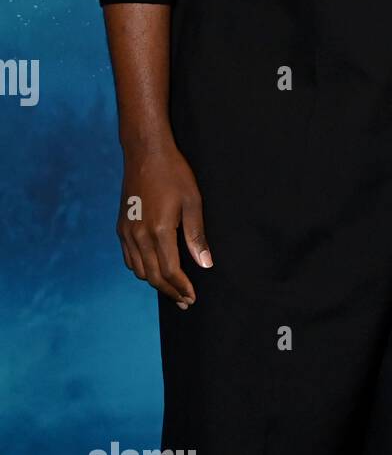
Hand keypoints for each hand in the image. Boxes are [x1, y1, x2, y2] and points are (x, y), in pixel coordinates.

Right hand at [117, 141, 211, 307]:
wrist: (145, 153)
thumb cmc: (173, 174)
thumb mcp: (193, 201)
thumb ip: (196, 235)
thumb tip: (205, 264)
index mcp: (159, 231)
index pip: (170, 271)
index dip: (182, 287)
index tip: (192, 297)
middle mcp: (139, 236)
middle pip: (153, 276)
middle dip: (170, 291)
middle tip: (185, 301)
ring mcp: (127, 232)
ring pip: (138, 270)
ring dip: (155, 283)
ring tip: (172, 289)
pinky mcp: (122, 226)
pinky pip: (129, 258)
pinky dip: (141, 269)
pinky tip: (152, 269)